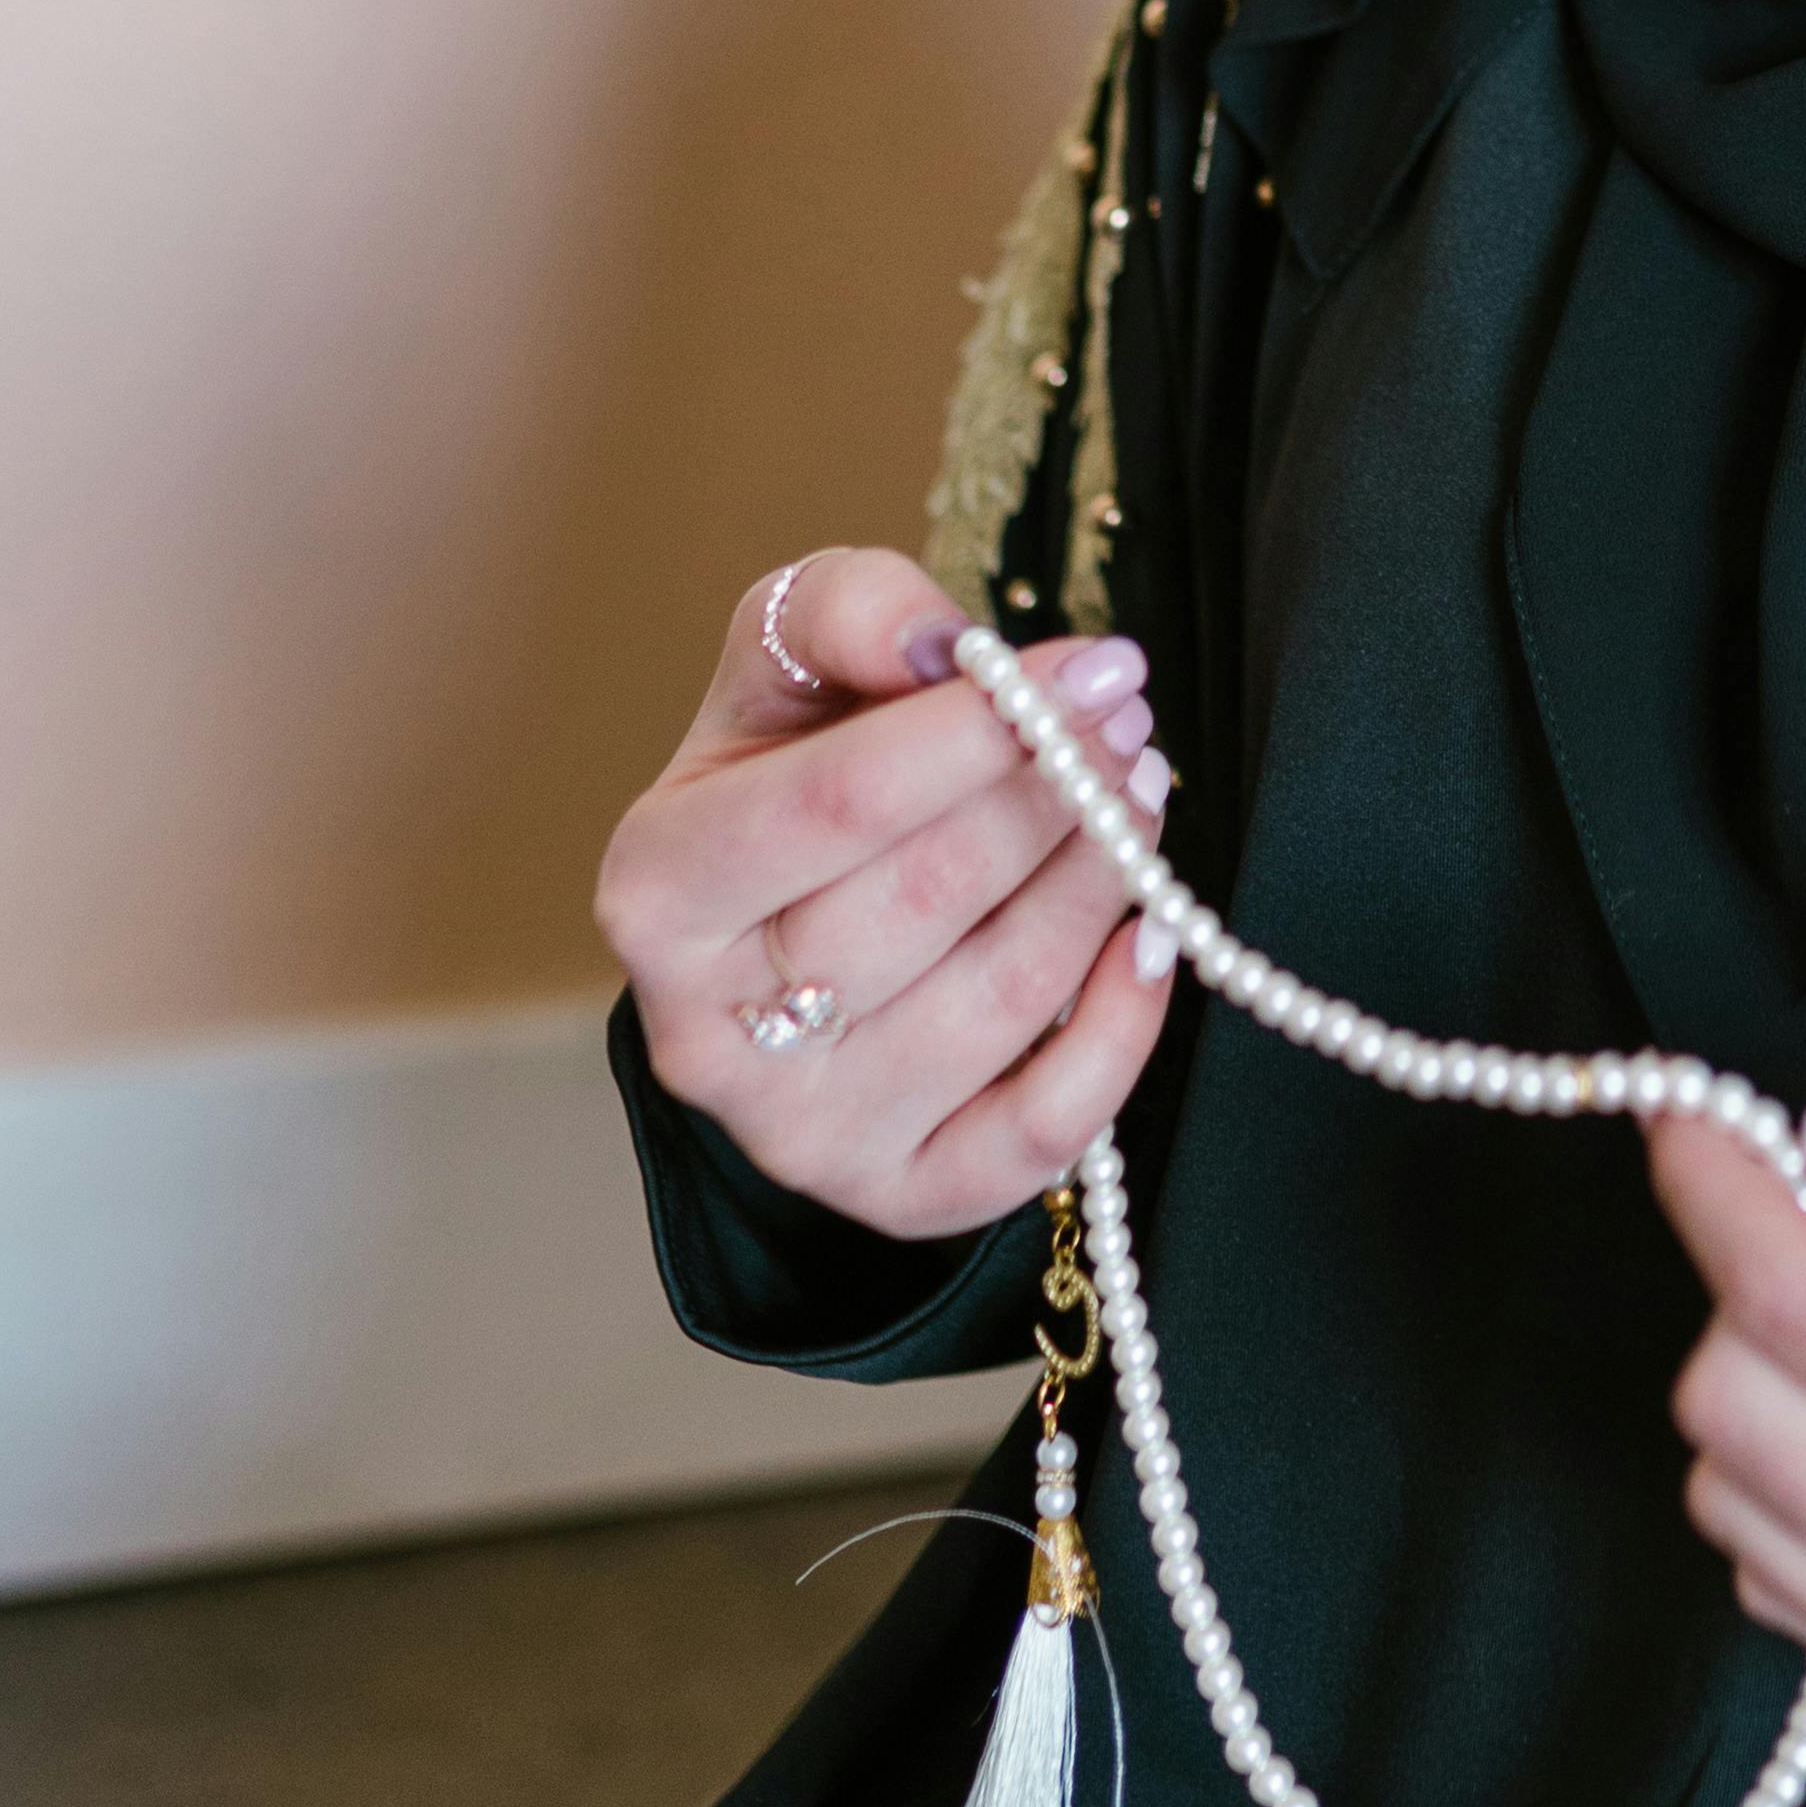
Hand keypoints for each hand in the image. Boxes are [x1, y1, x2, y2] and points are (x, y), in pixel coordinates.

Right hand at [597, 549, 1181, 1242]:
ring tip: (1138, 791)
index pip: (838, 804)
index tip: (1099, 665)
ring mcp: (799, 1135)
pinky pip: (1041, 1130)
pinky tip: (1148, 931)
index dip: (983, 729)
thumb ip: (849, 611)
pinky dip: (1120, 1028)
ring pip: (1000, 996)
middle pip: (928, 897)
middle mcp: (706, 1034)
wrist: (781, 918)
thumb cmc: (792, 769)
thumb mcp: (786, 656)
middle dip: (1057, 794)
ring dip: (1102, 879)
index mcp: (657, 889)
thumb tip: (941, 646)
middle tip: (1126, 720)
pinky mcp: (895, 1195)